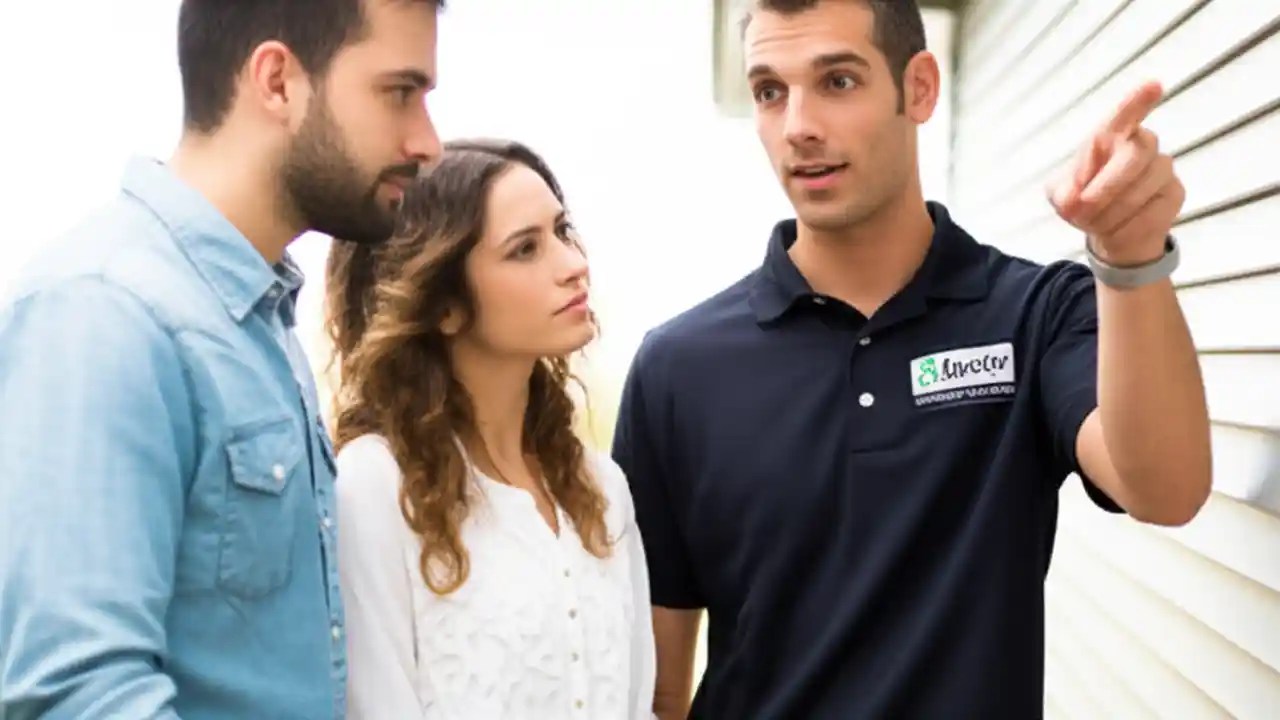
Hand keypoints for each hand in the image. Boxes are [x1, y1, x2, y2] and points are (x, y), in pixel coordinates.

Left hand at [1047, 81, 1184, 265]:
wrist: (1107, 229)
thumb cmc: (1083, 199)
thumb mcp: (1062, 194)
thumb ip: (1063, 190)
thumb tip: (1072, 197)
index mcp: (1111, 135)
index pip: (1124, 115)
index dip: (1137, 102)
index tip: (1152, 86)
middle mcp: (1143, 144)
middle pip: (1134, 156)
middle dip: (1106, 186)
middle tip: (1083, 206)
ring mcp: (1163, 169)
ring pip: (1139, 192)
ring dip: (1108, 214)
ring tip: (1093, 221)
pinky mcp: (1175, 194)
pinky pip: (1150, 215)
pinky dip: (1124, 229)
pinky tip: (1115, 229)